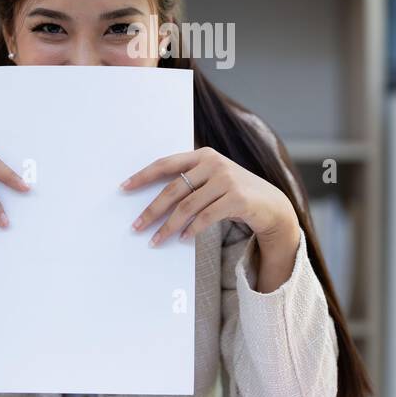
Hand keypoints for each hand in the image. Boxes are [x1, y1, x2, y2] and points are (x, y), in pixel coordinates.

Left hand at [121, 146, 298, 249]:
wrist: (271, 205)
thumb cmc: (234, 194)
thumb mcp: (212, 180)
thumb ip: (190, 182)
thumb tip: (154, 201)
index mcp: (203, 155)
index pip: (166, 164)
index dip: (143, 176)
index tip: (124, 187)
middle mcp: (214, 164)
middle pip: (173, 189)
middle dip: (152, 210)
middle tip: (136, 226)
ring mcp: (226, 180)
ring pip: (187, 206)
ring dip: (168, 227)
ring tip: (155, 240)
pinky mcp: (237, 198)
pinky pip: (205, 218)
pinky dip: (191, 230)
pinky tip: (182, 239)